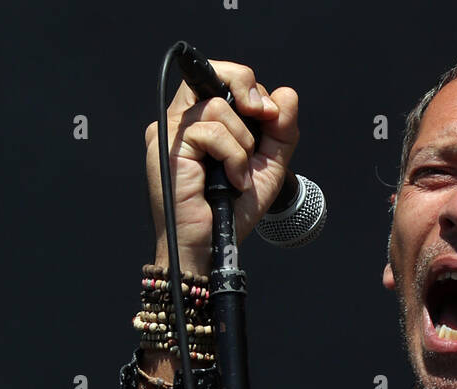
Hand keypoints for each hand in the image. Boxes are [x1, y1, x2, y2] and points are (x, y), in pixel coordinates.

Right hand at [145, 58, 299, 274]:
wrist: (213, 248)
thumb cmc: (231, 213)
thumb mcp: (266, 168)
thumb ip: (280, 133)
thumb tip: (287, 94)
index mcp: (201, 120)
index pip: (223, 78)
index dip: (250, 88)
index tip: (269, 116)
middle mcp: (182, 120)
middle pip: (213, 72)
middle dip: (247, 88)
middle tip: (263, 116)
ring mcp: (171, 131)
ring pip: (219, 106)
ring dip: (243, 143)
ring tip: (239, 175)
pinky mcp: (169, 146)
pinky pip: (212, 130)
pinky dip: (233, 156)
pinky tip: (232, 180)